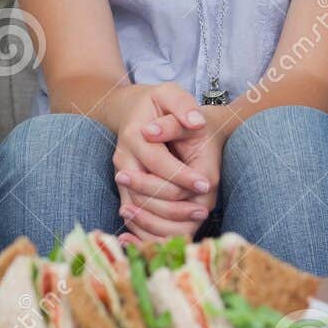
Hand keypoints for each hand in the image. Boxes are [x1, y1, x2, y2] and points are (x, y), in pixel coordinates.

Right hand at [104, 84, 211, 237]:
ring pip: (138, 209)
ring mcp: (121, 177)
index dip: (181, 175)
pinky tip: (176, 234)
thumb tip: (195, 121)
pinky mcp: (124, 189)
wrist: (134, 111)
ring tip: (195, 220)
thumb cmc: (157, 103)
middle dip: (176, 204)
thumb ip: (182, 104)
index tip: (206, 184)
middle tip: (204, 208)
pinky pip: (134, 217)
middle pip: (145, 192)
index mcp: (134, 135)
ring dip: (165, 221)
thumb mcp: (170, 93)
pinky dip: (151, 230)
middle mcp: (123, 159)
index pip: (157, 163)